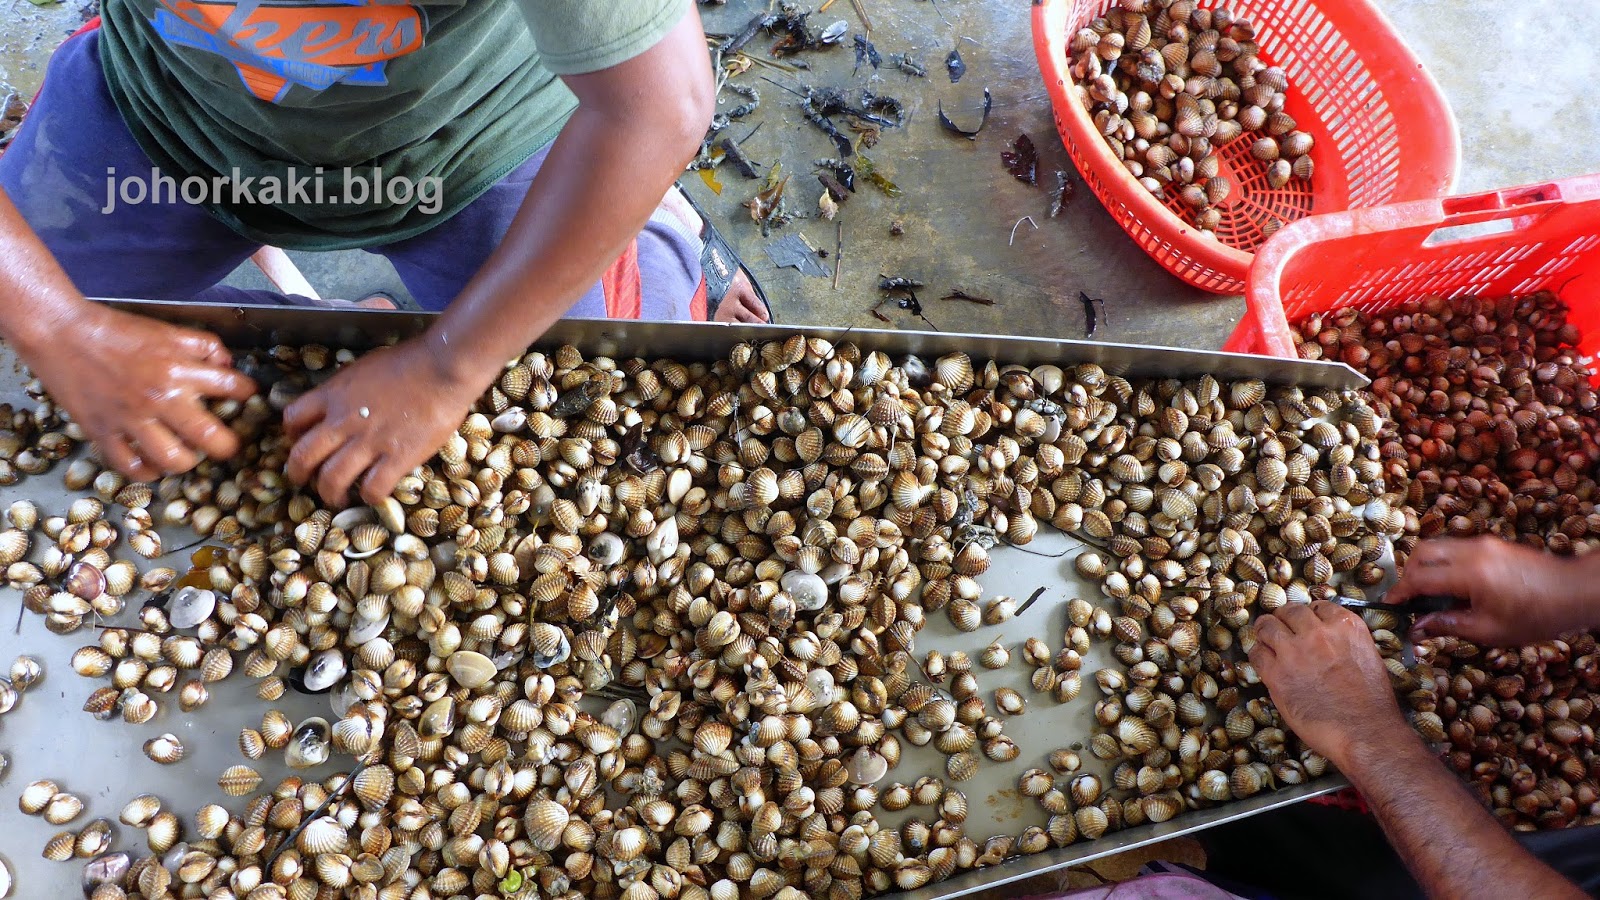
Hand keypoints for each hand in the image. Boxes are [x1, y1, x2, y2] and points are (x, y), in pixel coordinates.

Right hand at [26, 304, 254, 479]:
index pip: (233, 387)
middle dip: (227, 445)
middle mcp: (160, 398)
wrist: (62, 333)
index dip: (247, 392)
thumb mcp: (168, 330)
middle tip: (226, 444)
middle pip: (211, 438)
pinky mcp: (102, 432)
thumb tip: (228, 366)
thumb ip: (204, 346)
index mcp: (179, 369)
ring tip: (186, 453)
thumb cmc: (117, 331)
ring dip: (186, 461)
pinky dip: (146, 471)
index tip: (246, 396)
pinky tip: (152, 463)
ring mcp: (131, 419)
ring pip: (173, 460)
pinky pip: (131, 467)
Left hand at [284, 336, 485, 505]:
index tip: (301, 442)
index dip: (292, 435)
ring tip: (337, 498)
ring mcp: (369, 442)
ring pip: (332, 480)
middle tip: (306, 481)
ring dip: (330, 494)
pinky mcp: (397, 457)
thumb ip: (346, 389)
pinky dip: (369, 496)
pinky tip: (373, 494)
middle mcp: (343, 421)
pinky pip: (373, 488)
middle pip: (303, 456)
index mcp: (333, 395)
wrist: (443, 367)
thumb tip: (341, 403)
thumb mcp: (363, 368)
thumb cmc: (410, 361)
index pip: (293, 419)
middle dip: (298, 474)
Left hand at [1250, 601, 1410, 769]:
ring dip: (1266, 631)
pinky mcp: (1276, 674)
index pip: (1318, 606)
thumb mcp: (1367, 656)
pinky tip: (1263, 661)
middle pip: (1290, 611)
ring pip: (1267, 626)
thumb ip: (1344, 640)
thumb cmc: (1372, 702)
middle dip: (1285, 618)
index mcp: (1345, 625)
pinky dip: (1258, 654)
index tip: (1304, 623)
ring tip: (1265, 638)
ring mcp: (1293, 651)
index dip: (1309, 615)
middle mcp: (1317, 632)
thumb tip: (1324, 637)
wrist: (1365, 732)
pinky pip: (1257, 653)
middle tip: (1282, 628)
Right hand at [1391, 537, 1591, 645]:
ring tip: (1431, 594)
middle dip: (1408, 574)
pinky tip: (1453, 586)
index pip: (1419, 578)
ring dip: (1426, 567)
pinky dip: (1444, 563)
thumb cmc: (1537, 616)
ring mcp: (1484, 543)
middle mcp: (1473, 551)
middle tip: (1409, 599)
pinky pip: (1456, 547)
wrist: (1575, 592)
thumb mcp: (1489, 630)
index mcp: (1470, 574)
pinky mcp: (1492, 543)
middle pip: (1422, 552)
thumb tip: (1417, 627)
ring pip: (1437, 546)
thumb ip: (1448, 625)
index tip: (1390, 606)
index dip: (1400, 593)